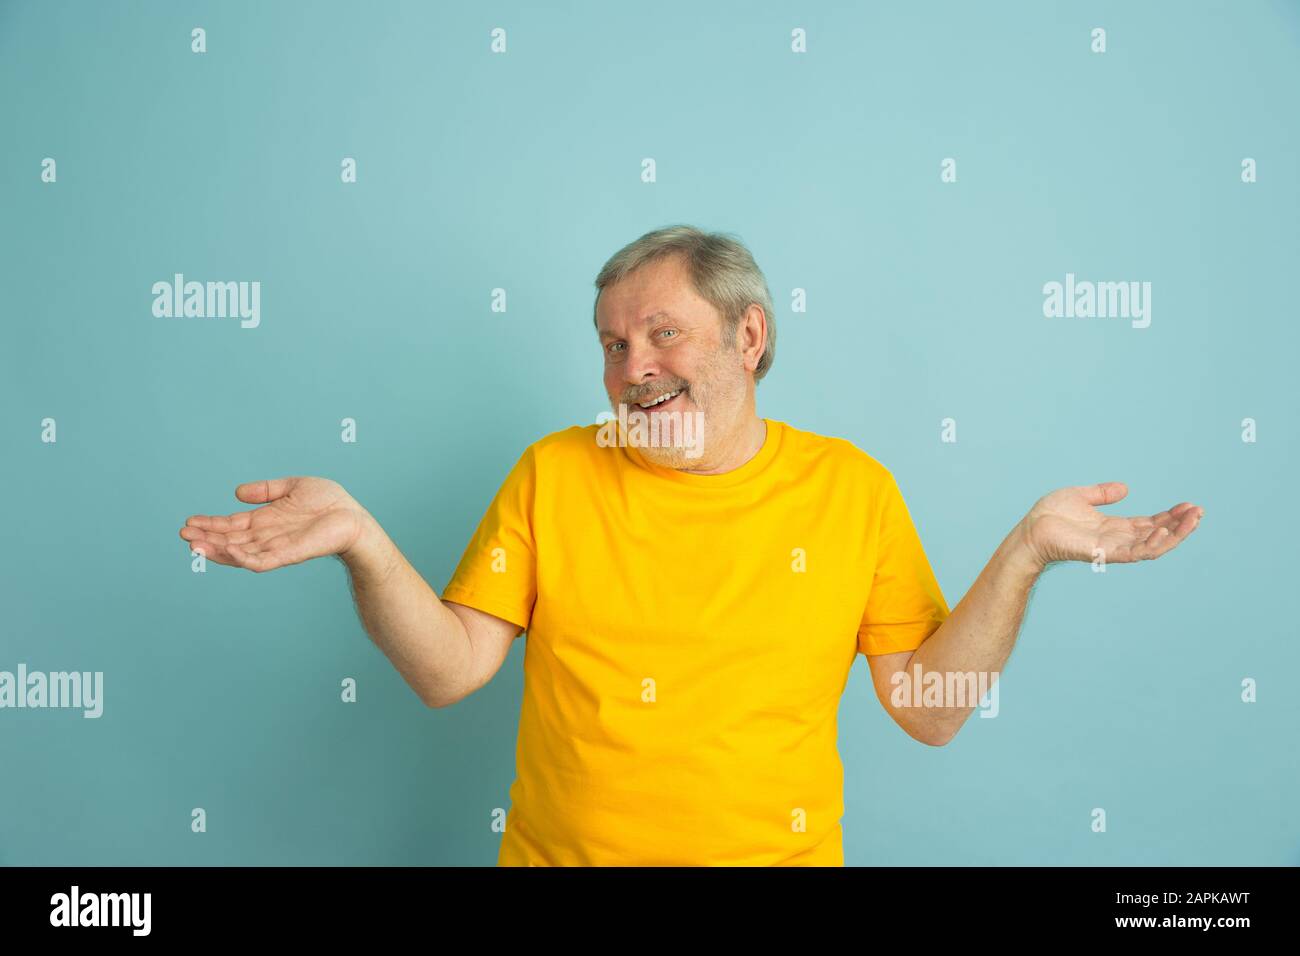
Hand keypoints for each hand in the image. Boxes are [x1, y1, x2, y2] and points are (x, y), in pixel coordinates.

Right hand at [179, 477, 367, 572]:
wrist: (354, 517)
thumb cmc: (330, 502)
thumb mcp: (293, 487)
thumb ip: (266, 490)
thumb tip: (236, 492)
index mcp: (266, 520)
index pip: (231, 525)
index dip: (210, 524)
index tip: (189, 521)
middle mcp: (266, 536)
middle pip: (229, 540)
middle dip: (205, 538)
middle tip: (182, 533)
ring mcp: (276, 548)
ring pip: (239, 553)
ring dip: (216, 550)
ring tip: (193, 545)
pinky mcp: (288, 556)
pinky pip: (260, 561)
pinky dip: (242, 558)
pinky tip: (226, 550)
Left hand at [1015, 482, 1203, 569]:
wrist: (1030, 529)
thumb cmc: (1050, 515)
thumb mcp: (1081, 496)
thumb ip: (1103, 493)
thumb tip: (1125, 488)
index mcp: (1114, 528)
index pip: (1150, 524)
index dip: (1171, 516)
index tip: (1190, 505)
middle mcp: (1117, 540)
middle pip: (1158, 535)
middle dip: (1181, 525)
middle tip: (1199, 511)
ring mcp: (1111, 548)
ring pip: (1153, 547)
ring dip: (1175, 535)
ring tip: (1192, 520)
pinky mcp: (1103, 554)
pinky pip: (1133, 553)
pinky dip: (1152, 544)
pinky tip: (1166, 532)